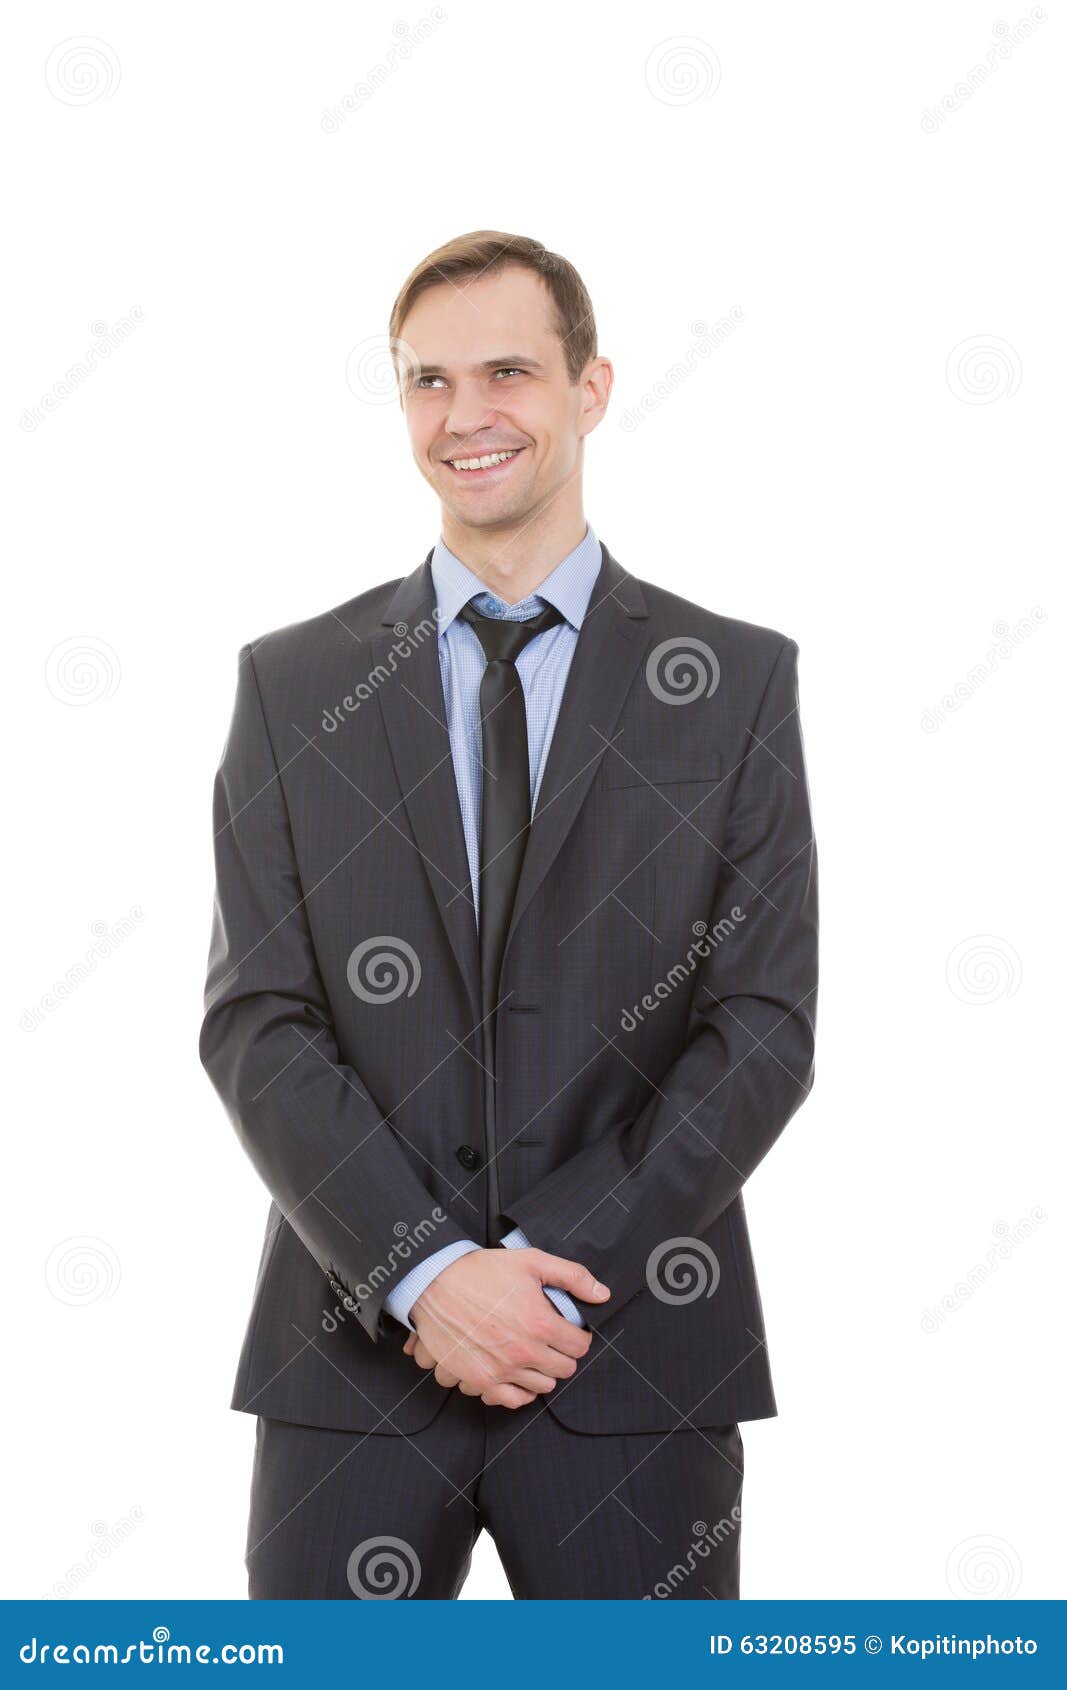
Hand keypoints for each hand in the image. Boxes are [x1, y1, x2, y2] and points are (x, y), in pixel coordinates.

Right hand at [402, 1246, 609, 1408]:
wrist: (435, 1284)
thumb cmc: (481, 1271)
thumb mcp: (531, 1261)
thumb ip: (572, 1277)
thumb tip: (602, 1294)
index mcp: (540, 1323)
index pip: (580, 1346)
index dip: (579, 1337)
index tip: (569, 1331)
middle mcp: (524, 1352)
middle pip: (564, 1370)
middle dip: (563, 1354)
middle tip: (551, 1341)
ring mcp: (502, 1369)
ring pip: (542, 1387)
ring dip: (543, 1372)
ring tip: (533, 1355)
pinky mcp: (480, 1380)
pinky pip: (512, 1401)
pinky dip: (519, 1392)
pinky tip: (518, 1375)